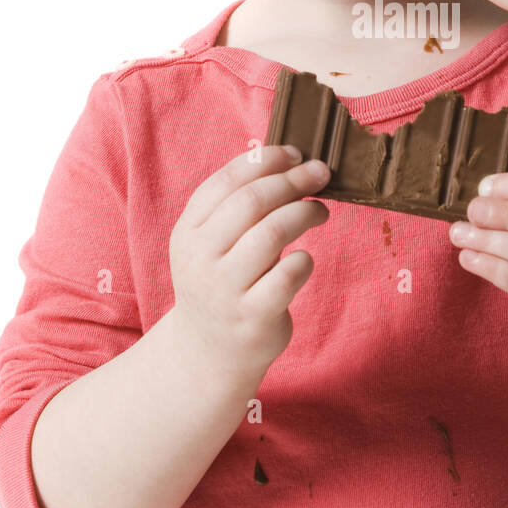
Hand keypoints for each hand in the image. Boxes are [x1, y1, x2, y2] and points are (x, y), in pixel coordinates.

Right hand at [169, 145, 330, 378]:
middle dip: (292, 181)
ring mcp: (225, 290)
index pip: (225, 182)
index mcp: (187, 232)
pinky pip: (288, 275)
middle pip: (251, 203)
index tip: (295, 153)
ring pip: (271, 233)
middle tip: (320, 174)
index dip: (265, 161)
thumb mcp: (211, 244)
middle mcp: (200, 259)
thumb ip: (237, 206)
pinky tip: (304, 260)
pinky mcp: (253, 316)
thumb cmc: (223, 283)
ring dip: (305, 214)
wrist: (209, 353)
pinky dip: (305, 260)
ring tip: (320, 212)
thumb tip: (290, 160)